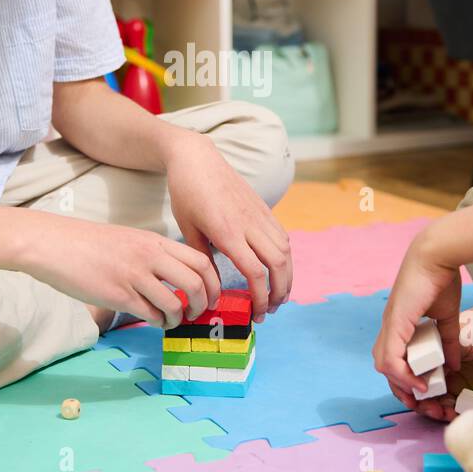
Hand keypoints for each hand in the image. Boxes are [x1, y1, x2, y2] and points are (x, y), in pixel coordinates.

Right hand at [20, 213, 220, 328]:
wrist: (55, 244)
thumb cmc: (89, 244)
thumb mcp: (129, 239)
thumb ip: (153, 254)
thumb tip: (175, 276)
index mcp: (154, 241)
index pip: (200, 261)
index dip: (213, 283)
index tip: (211, 296)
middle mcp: (149, 256)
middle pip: (195, 283)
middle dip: (203, 304)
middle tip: (198, 314)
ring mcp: (134, 276)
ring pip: (175, 303)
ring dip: (179, 318)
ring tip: (172, 321)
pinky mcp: (118, 295)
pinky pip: (150, 314)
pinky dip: (158, 322)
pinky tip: (153, 320)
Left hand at [164, 133, 291, 321]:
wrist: (197, 158)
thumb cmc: (186, 194)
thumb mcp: (187, 230)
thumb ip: (204, 261)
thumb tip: (214, 289)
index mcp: (228, 232)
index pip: (256, 272)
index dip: (260, 297)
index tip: (256, 313)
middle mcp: (249, 223)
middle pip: (279, 264)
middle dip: (279, 291)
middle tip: (270, 310)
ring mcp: (259, 214)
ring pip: (286, 250)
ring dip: (287, 275)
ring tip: (278, 294)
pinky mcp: (263, 207)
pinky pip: (282, 235)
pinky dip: (285, 256)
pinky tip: (278, 268)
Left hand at [373, 224, 464, 410]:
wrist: (438, 255)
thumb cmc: (442, 280)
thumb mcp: (447, 318)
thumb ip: (449, 341)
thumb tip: (454, 364)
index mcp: (399, 323)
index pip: (392, 358)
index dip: (404, 377)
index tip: (423, 391)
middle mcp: (389, 326)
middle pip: (384, 366)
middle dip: (400, 387)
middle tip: (419, 401)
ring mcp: (390, 324)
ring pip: (384, 365)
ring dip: (402, 384)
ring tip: (422, 393)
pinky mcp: (395, 323)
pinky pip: (391, 357)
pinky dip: (402, 374)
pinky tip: (419, 383)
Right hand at [408, 298, 472, 421]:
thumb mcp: (460, 337)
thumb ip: (442, 354)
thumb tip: (424, 376)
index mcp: (425, 345)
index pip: (406, 368)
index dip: (406, 383)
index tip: (416, 393)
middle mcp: (433, 362)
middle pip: (416, 386)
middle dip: (418, 401)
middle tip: (429, 408)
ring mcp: (447, 376)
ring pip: (431, 398)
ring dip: (433, 409)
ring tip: (442, 414)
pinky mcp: (462, 387)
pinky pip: (450, 403)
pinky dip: (448, 411)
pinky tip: (452, 414)